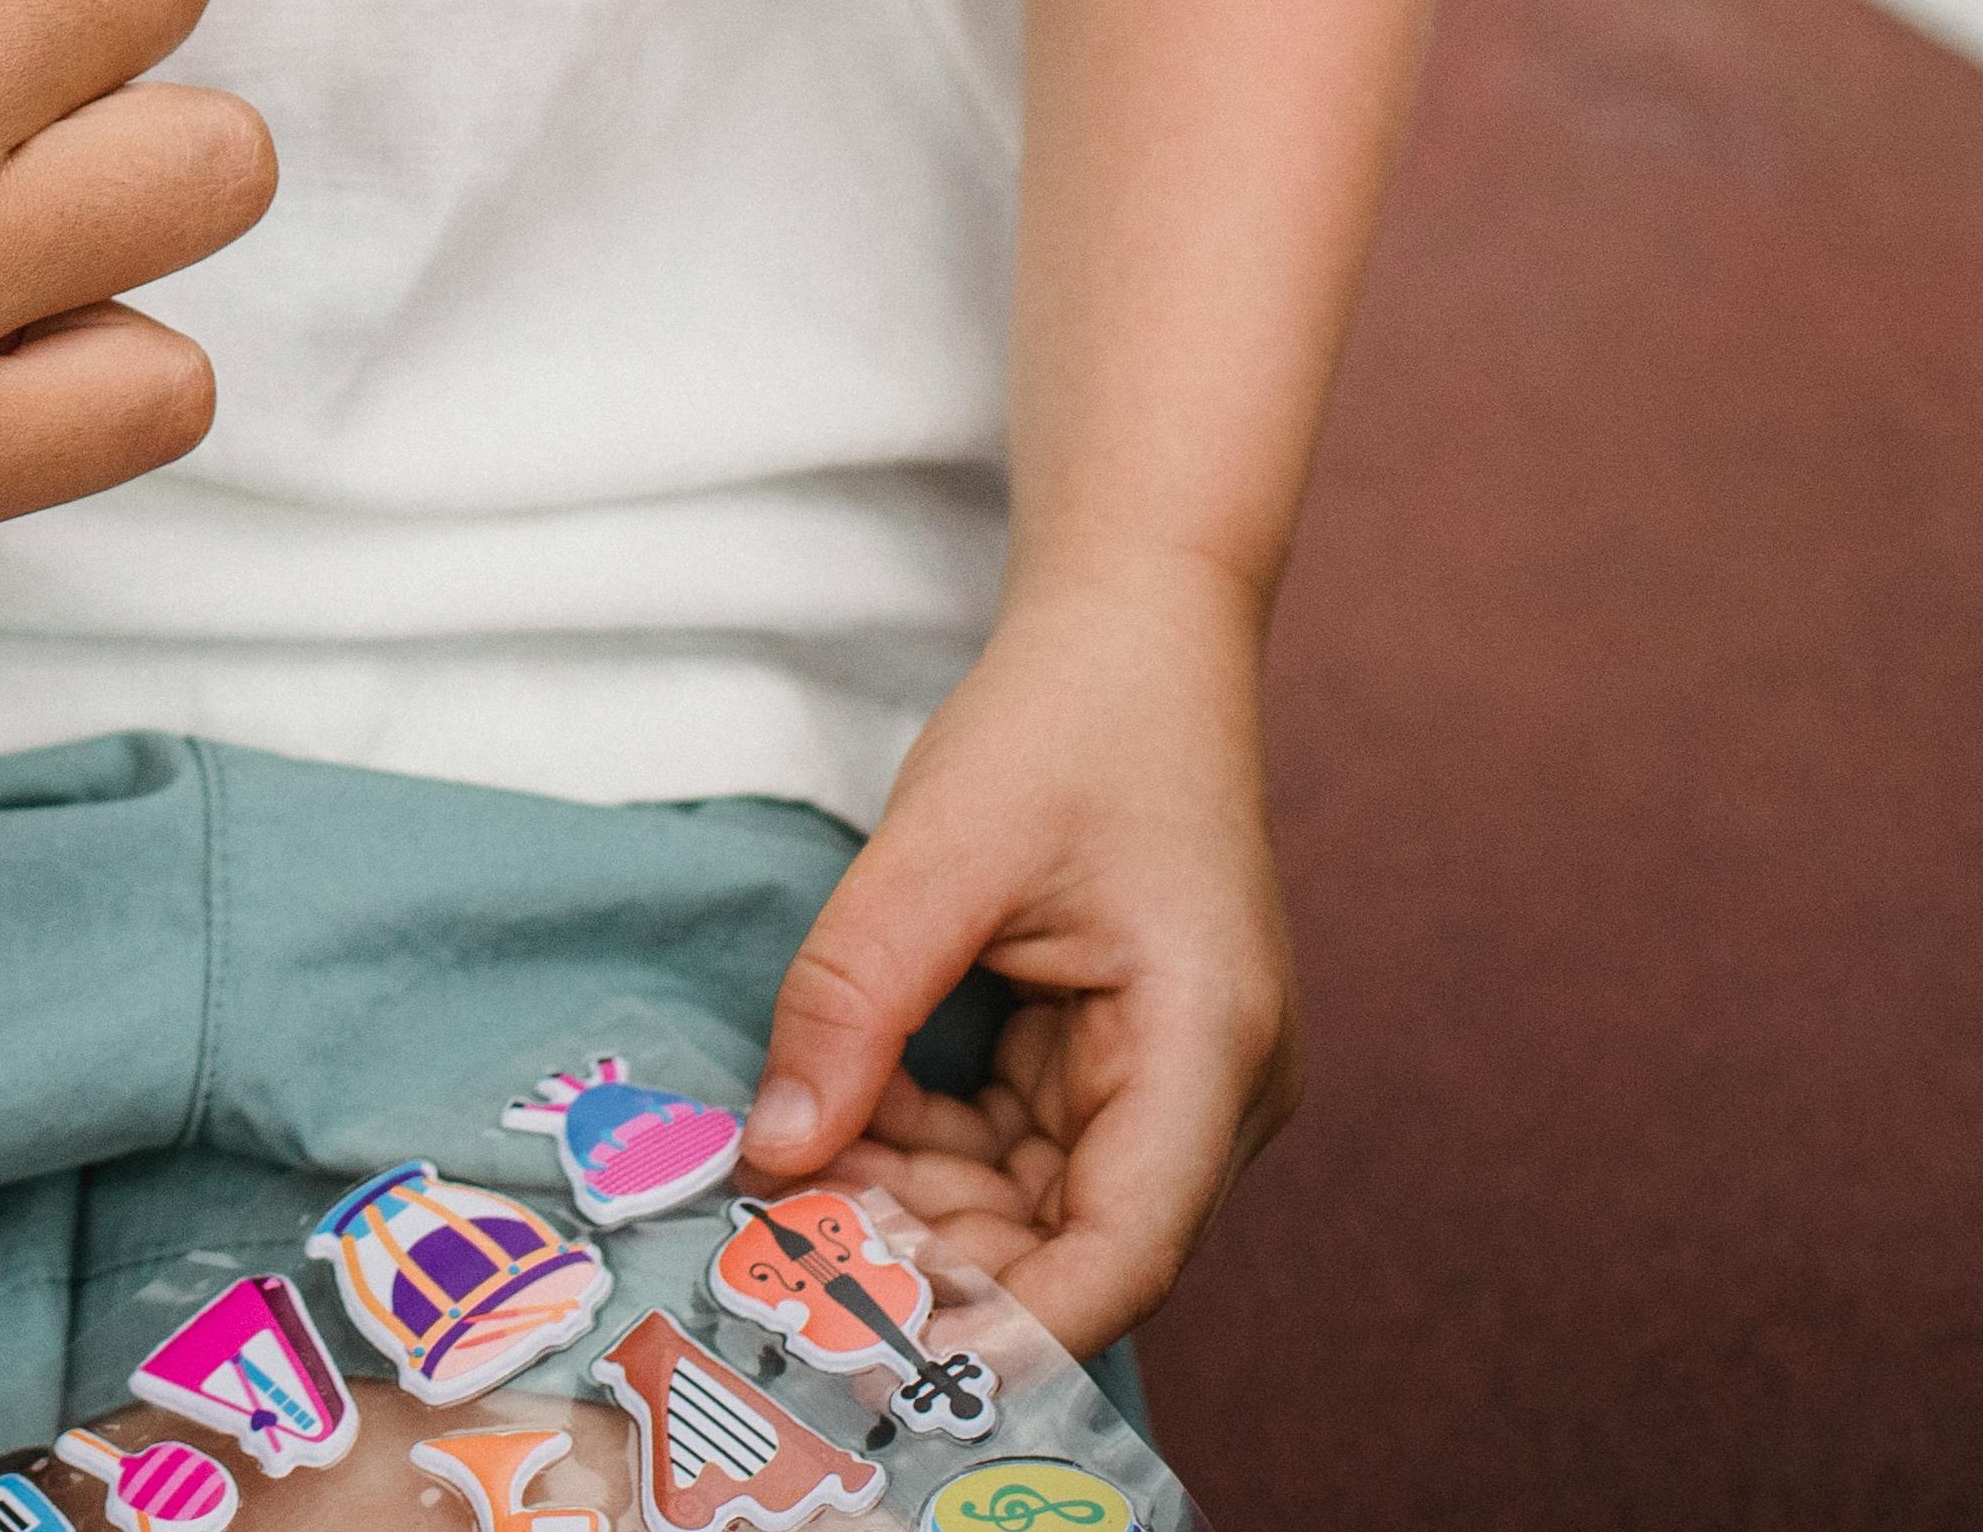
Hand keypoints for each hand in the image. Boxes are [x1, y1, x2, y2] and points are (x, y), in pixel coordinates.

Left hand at [737, 564, 1293, 1353]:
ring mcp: (1166, 1080)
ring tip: (781, 1174)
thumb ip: (853, 1003)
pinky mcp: (1113, 1060)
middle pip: (1064, 1244)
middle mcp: (1212, 1090)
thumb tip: (770, 1155)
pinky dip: (919, 1140)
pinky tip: (831, 1112)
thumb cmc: (1067, 719)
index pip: (1121, 1254)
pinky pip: (1010, 1146)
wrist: (1132, 628)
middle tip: (772, 1250)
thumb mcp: (939, 851)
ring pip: (1025, 1205)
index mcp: (1208, 1049)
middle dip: (922, 1259)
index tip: (872, 1353)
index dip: (1002, 1327)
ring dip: (905, 1200)